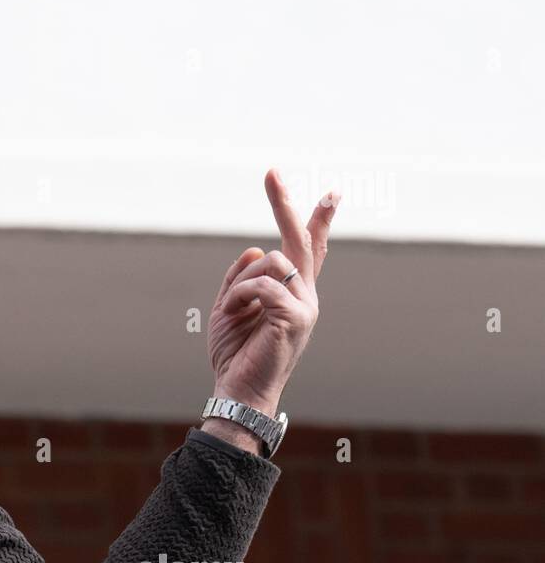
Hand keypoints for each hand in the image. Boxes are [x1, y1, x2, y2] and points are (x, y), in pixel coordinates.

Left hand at [207, 168, 338, 412]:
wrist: (238, 390)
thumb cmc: (235, 354)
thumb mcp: (230, 307)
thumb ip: (241, 278)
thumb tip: (254, 249)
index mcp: (293, 294)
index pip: (310, 251)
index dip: (318, 221)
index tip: (332, 192)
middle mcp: (306, 296)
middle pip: (299, 241)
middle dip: (284, 204)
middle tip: (271, 171)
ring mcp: (305, 306)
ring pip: (271, 261)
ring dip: (240, 283)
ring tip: (232, 311)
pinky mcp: (296, 316)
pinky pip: (263, 284)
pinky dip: (240, 296)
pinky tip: (234, 314)